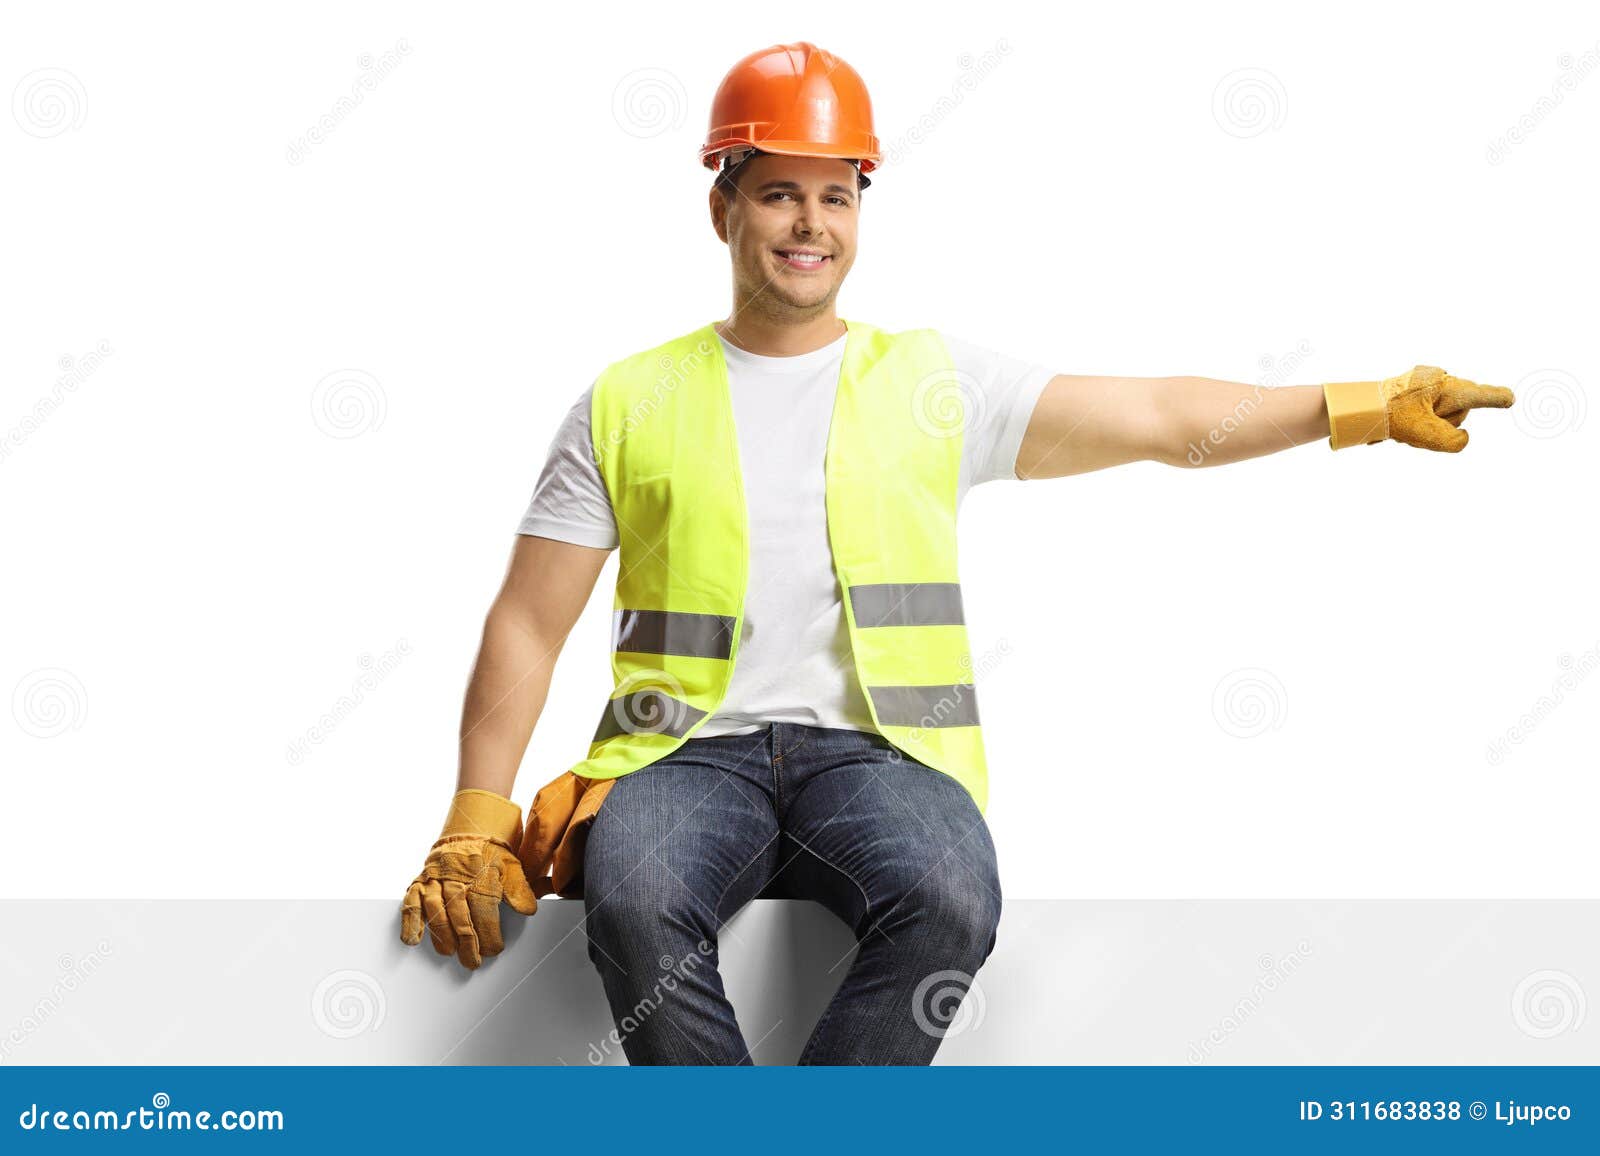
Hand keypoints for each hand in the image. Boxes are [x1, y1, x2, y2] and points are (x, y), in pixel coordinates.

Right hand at [400, 789, 538, 969]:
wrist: (469, 828)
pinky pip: (411, 902)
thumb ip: (519, 889)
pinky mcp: (420, 881)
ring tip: (449, 953)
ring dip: (442, 935)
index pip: (485, 906)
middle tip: (473, 961)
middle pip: (460, 912)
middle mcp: (456, 875)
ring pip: (436, 909)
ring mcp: (436, 879)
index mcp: (481, 872)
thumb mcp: (512, 865)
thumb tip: (529, 910)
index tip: (495, 949)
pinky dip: (410, 922)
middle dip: (467, 941)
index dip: (490, 931)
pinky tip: (413, 939)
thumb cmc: (492, 852)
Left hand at [1324, 365, 1514, 451]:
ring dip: (1426, 423)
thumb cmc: (1392, 417)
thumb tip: (1463, 437)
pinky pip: (1424, 410)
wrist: (1358, 407)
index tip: (1510, 398)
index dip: (1496, 399)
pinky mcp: (1411, 388)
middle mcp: (1438, 379)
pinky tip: (1399, 423)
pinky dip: (1415, 420)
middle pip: (1457, 411)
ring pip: (1439, 413)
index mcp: (1447, 387)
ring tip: (1404, 422)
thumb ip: (1455, 440)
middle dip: (1441, 423)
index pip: (1478, 395)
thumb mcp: (1427, 435)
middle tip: (1415, 424)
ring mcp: (1424, 381)